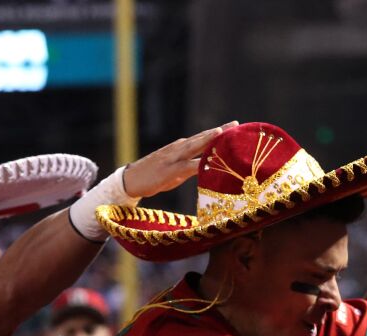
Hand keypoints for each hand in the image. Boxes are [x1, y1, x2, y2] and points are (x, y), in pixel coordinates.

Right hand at [121, 121, 238, 197]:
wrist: (131, 180)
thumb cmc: (155, 176)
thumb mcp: (176, 170)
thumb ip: (191, 166)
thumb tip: (207, 168)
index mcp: (181, 148)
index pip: (203, 138)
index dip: (219, 132)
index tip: (235, 125)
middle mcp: (178, 149)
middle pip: (201, 138)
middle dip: (218, 131)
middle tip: (235, 123)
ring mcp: (172, 158)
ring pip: (193, 147)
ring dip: (206, 140)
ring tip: (220, 132)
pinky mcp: (168, 170)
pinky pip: (185, 166)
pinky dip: (196, 164)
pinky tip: (207, 163)